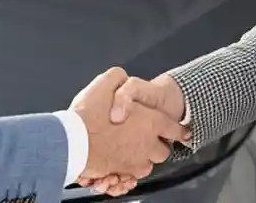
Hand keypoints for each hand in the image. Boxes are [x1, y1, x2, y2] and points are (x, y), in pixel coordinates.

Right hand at [70, 68, 188, 193]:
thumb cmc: (88, 115)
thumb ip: (118, 77)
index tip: (183, 132)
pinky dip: (130, 170)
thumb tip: (121, 77)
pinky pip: (132, 176)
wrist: (72, 142)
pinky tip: (121, 163)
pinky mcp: (122, 173)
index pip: (175, 129)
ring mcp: (136, 161)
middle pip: (164, 151)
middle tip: (147, 139)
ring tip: (132, 150)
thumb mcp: (104, 82)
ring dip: (143, 158)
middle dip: (158, 146)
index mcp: (151, 120)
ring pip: (148, 165)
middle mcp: (148, 143)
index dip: (179, 130)